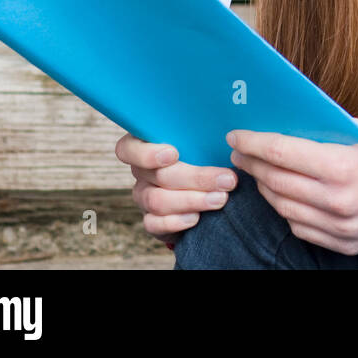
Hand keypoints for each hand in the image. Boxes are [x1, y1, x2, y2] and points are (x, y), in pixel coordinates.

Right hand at [115, 133, 237, 243]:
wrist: (208, 184)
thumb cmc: (204, 152)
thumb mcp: (201, 139)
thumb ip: (202, 135)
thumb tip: (229, 133)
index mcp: (145, 145)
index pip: (128, 149)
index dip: (147, 154)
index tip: (174, 154)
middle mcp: (141, 171)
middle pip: (158, 175)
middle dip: (196, 178)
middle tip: (227, 179)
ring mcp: (144, 196)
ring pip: (158, 201)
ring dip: (193, 200)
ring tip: (221, 198)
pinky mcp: (151, 220)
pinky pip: (155, 224)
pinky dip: (177, 222)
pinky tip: (197, 218)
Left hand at [226, 118, 357, 256]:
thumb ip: (327, 130)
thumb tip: (288, 123)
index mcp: (343, 165)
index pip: (281, 153)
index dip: (252, 143)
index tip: (236, 136)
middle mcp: (338, 200)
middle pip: (277, 181)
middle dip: (253, 164)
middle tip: (241, 152)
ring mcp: (341, 226)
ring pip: (284, 208)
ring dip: (267, 188)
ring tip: (261, 173)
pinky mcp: (345, 244)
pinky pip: (302, 228)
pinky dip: (288, 211)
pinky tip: (286, 196)